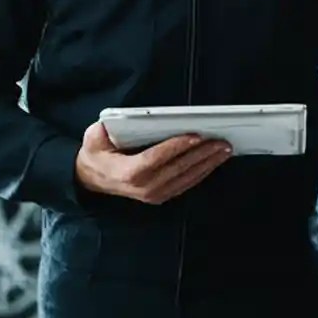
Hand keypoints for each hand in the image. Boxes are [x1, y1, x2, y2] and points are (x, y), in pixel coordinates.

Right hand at [74, 121, 232, 204]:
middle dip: (202, 154)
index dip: (177, 147)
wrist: (91, 180)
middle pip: (178, 169)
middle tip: (222, 141)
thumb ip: (103, 130)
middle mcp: (144, 187)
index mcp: (128, 172)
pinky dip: (202, 172)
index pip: (157, 158)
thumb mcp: (93, 138)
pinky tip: (214, 161)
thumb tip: (118, 121)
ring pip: (187, 178)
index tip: (197, 135)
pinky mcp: (161, 197)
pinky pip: (186, 184)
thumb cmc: (96, 154)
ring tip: (225, 150)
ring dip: (208, 164)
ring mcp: (154, 195)